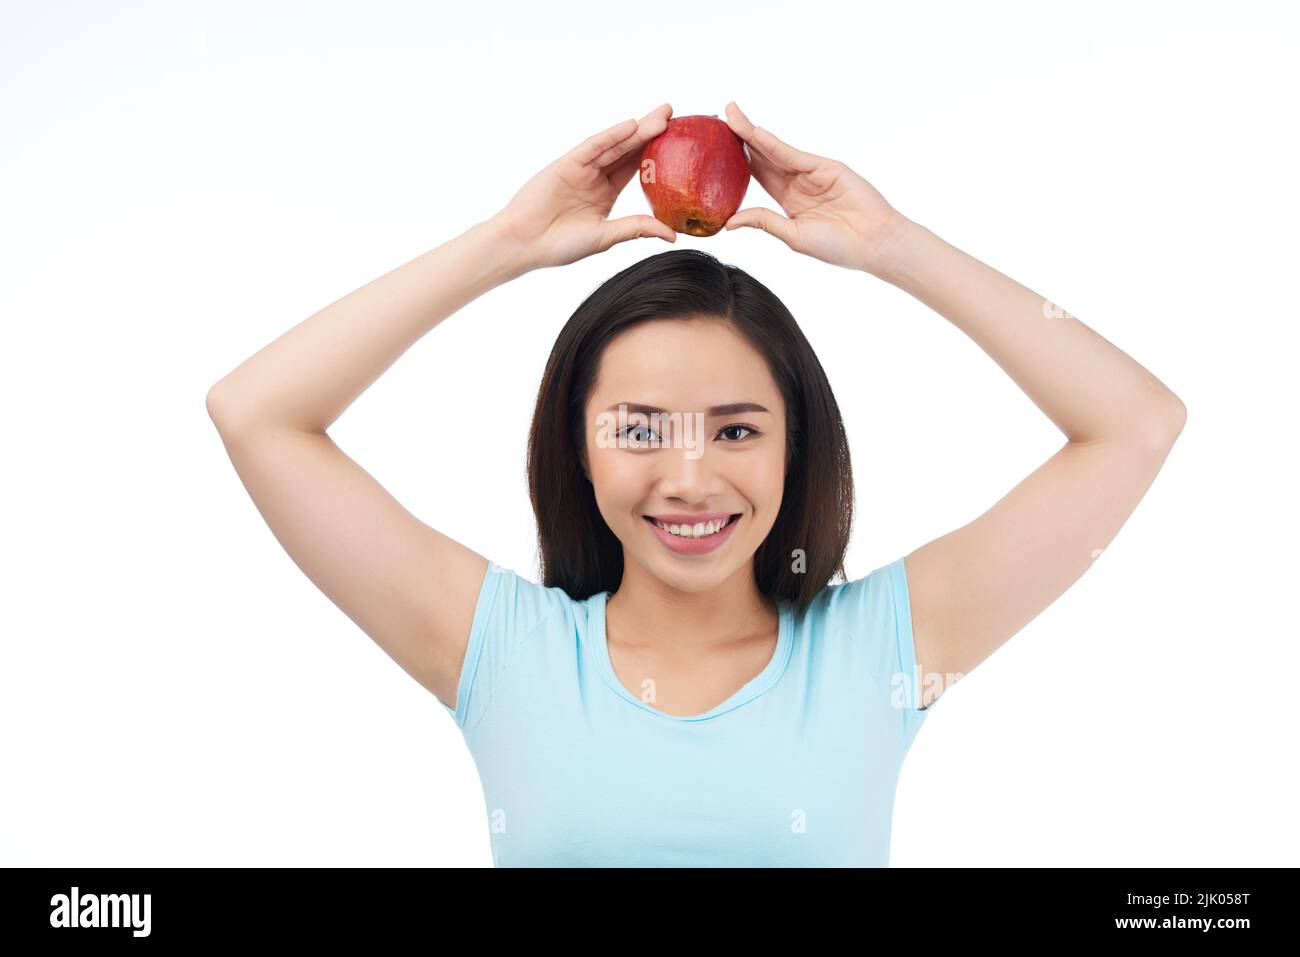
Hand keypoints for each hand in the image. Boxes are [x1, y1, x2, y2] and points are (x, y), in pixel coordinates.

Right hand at [487, 104, 677, 270]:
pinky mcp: (566, 164)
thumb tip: (672, 235)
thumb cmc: (560, 245)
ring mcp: (581, 168)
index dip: (658, 154)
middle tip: (676, 114)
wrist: (524, 245)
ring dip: (638, 129)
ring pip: (615, 144)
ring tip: (663, 116)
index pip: (636, 168)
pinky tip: (631, 126)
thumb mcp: (605, 236)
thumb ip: (636, 228)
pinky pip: (593, 147)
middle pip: (629, 149)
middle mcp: (595, 176)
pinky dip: (611, 135)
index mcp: (605, 192)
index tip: (681, 142)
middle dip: (652, 132)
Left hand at [721, 101, 908, 273]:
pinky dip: (774, 144)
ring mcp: (811, 172)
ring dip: (751, 132)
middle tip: (716, 117)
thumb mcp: (793, 236)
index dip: (734, 160)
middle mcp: (797, 181)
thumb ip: (764, 222)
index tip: (713, 147)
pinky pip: (793, 155)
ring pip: (774, 150)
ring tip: (730, 115)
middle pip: (761, 154)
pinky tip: (756, 134)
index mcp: (788, 199)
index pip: (756, 173)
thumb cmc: (839, 246)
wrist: (874, 244)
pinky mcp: (826, 167)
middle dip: (739, 136)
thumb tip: (728, 223)